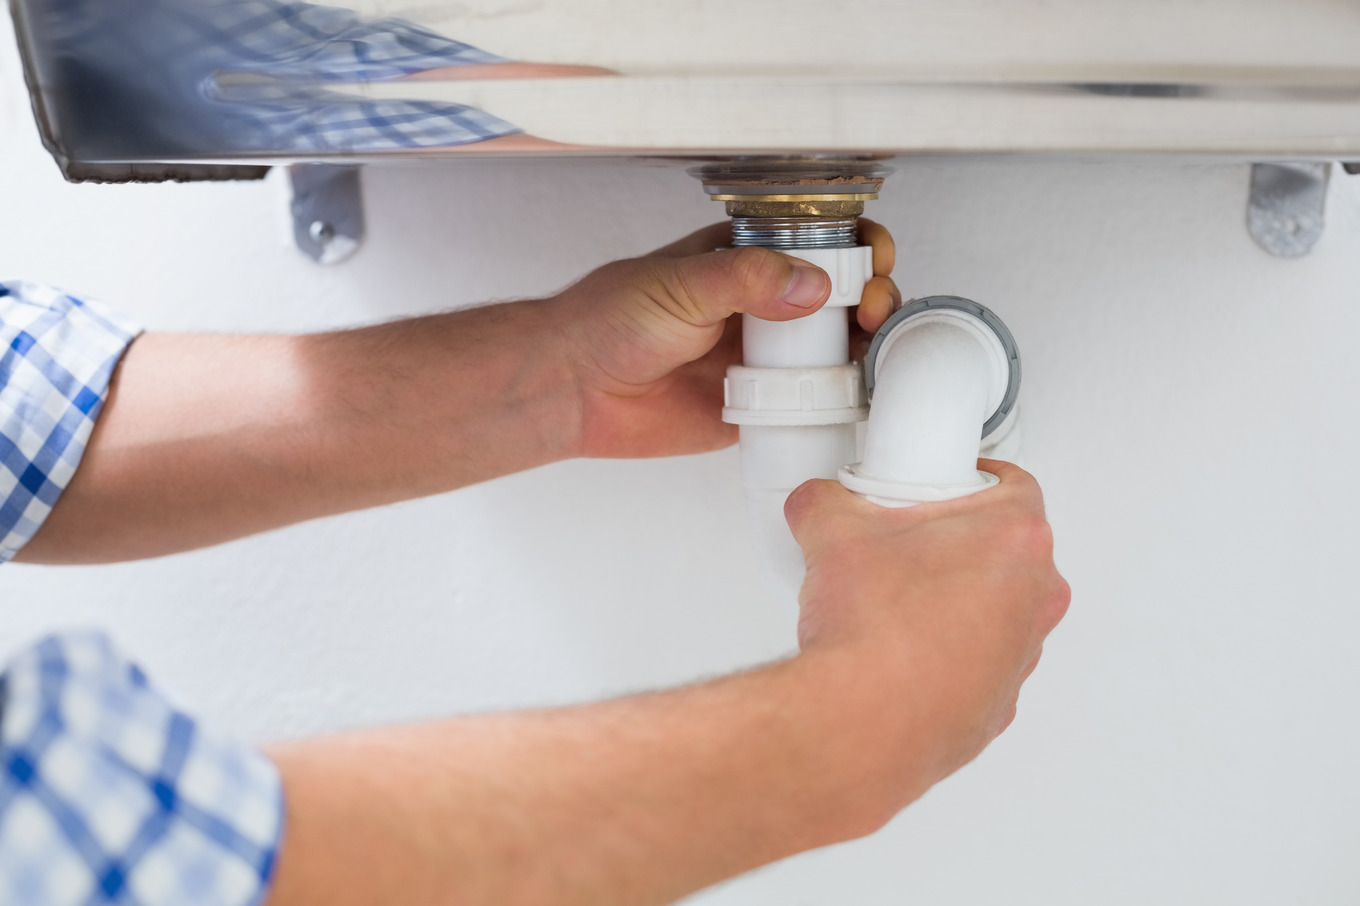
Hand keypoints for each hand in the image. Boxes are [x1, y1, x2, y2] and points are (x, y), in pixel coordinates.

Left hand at [553, 221, 898, 458]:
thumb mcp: (679, 284)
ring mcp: (763, 357)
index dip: (856, 247)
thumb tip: (812, 283)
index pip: (820, 242)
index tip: (872, 259)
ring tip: (868, 352)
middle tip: (871, 310)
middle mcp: (762, 306)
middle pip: (841, 296)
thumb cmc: (608, 322)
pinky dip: (841, 401)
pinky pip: (812, 403)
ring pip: (835, 350)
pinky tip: (856, 396)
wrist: (574, 390)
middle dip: (871, 297)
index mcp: (745, 260)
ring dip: (863, 349)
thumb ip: (745, 279)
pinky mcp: (758, 406)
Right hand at [784, 461, 1069, 831]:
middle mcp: (1035, 597)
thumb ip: (823, 500)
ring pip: (1000, 607)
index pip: (1011, 482)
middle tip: (907, 543)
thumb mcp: (830, 532)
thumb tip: (817, 504)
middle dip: (959, 540)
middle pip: (1006, 546)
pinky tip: (901, 651)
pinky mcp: (999, 702)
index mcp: (1015, 538)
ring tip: (897, 601)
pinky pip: (980, 662)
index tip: (940, 487)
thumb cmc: (874, 633)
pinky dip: (949, 653)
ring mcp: (1022, 655)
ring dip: (958, 599)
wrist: (862, 723)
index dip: (970, 478)